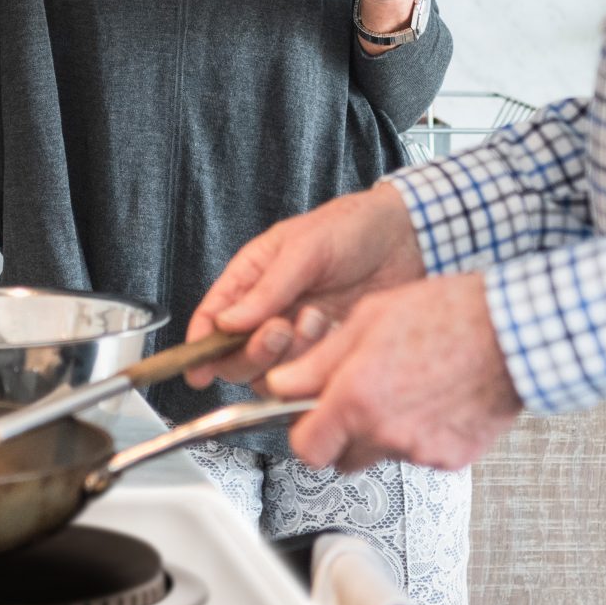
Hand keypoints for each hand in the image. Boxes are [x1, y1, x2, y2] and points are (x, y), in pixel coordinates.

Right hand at [184, 184, 425, 387]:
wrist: (407, 239)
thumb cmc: (352, 228)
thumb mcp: (304, 247)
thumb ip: (267, 287)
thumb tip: (227, 321)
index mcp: (251, 279)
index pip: (212, 319)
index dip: (199, 347)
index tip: (198, 367)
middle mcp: (268, 312)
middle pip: (235, 357)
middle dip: (254, 351)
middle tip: (280, 329)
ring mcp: (296, 336)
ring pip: (270, 373)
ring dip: (290, 355)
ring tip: (316, 320)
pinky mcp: (326, 353)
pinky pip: (307, 376)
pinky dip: (318, 361)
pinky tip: (334, 330)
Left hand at [265, 273, 523, 472]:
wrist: (514, 333)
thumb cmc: (449, 314)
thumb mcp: (370, 318)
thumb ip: (321, 360)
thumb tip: (283, 382)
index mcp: (357, 397)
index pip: (307, 448)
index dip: (305, 435)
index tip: (310, 421)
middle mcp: (385, 432)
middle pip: (343, 459)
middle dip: (343, 435)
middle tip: (360, 400)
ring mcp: (421, 450)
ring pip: (382, 454)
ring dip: (383, 431)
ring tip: (408, 388)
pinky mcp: (452, 459)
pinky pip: (421, 454)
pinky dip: (421, 434)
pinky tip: (435, 399)